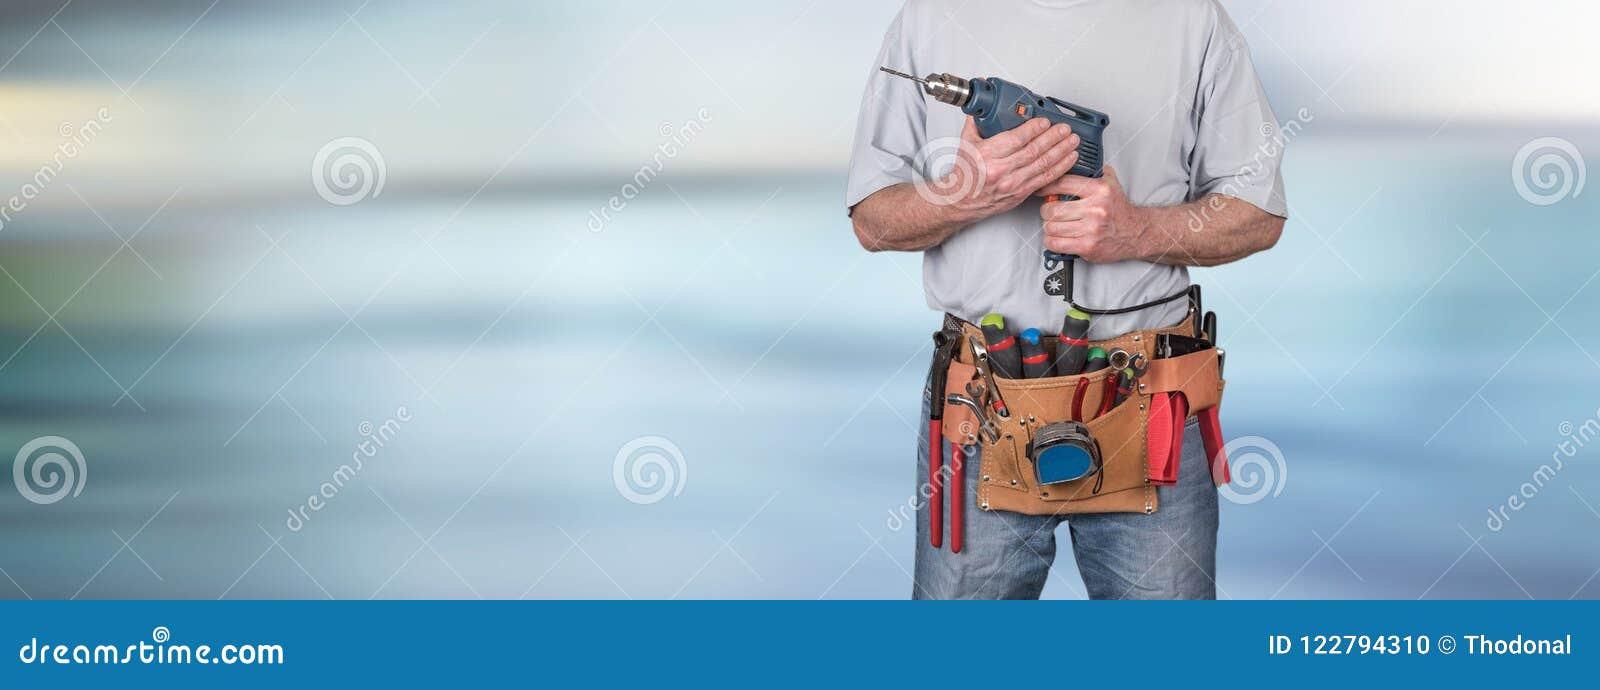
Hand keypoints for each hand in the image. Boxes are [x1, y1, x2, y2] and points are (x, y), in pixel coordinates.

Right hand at [929, 117, 1080, 218]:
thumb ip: (976, 122)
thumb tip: (981, 104)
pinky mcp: (1020, 194)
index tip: (1045, 121)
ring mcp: (1013, 184)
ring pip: (1043, 165)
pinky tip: (1068, 159)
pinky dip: (1060, 168)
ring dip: (1061, 151)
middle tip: (1065, 128)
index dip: (1034, 129)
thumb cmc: (964, 174)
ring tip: (1072, 141)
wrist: (960, 201)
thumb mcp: (966, 143)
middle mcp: (1001, 170)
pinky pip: (1045, 179)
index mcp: (987, 155)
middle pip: (1034, 151)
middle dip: (1053, 138)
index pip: (1016, 139)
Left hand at [1035, 166, 1147, 262]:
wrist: (1136, 233)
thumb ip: (1094, 171)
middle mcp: (1096, 208)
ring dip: (1049, 227)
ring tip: (1055, 225)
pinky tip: (1057, 237)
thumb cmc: (1119, 210)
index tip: (1040, 191)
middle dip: (1047, 211)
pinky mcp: (1088, 246)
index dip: (1046, 188)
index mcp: (1099, 190)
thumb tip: (1071, 161)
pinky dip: (1051, 241)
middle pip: (1052, 208)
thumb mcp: (1111, 183)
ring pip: (1051, 227)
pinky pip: (1056, 244)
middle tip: (1050, 211)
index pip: (1062, 184)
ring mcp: (1092, 229)